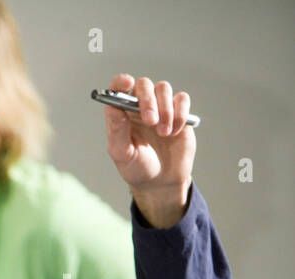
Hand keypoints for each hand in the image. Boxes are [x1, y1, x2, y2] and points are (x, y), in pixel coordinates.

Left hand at [103, 73, 194, 225]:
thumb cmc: (137, 168)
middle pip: (144, 84)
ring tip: (163, 133)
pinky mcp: (179, 113)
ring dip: (165, 110)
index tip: (126, 83)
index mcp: (122, 114)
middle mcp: (140, 107)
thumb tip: (112, 106)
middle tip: (150, 121)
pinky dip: (180, 113)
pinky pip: (182, 99)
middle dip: (148, 100)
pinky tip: (174, 131)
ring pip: (164, 88)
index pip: (118, 88)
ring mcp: (161, 108)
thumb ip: (117, 130)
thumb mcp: (122, 154)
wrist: (161, 181)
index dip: (121, 81)